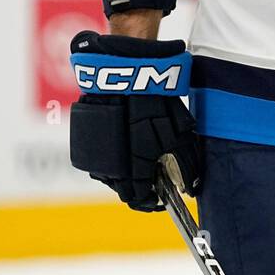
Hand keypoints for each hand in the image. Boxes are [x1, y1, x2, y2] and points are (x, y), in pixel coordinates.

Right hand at [69, 31, 200, 210]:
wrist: (122, 73)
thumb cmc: (153, 104)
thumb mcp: (179, 134)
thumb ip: (185, 165)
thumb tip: (190, 187)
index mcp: (130, 173)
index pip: (139, 201)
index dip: (152, 201)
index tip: (162, 196)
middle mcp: (107, 169)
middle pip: (123, 191)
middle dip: (140, 186)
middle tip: (155, 173)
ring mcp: (93, 154)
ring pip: (110, 175)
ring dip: (125, 171)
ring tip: (141, 154)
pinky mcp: (85, 139)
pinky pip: (100, 157)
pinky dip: (113, 156)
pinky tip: (126, 141)